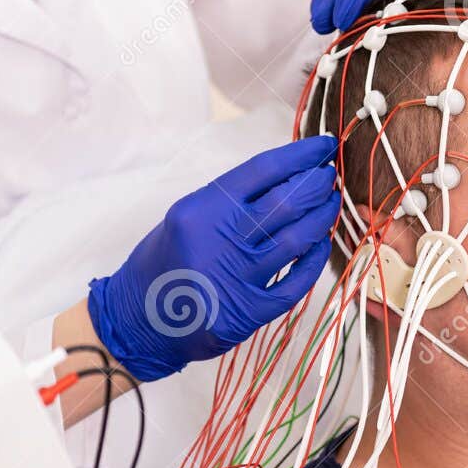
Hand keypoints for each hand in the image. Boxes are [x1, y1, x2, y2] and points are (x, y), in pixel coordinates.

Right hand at [87, 136, 341, 381]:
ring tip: (330, 204)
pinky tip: (320, 244)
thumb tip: (288, 175)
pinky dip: (315, 260)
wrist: (136, 322)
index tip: (323, 146)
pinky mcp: (247, 312)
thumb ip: (231, 200)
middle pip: (286, 201)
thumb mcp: (186, 218)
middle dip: (316, 184)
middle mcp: (218, 240)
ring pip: (298, 239)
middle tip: (328, 177)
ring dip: (322, 218)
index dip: (301, 155)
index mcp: (201, 209)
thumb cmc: (164, 263)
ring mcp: (234, 279)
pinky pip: (296, 282)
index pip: (263, 169)